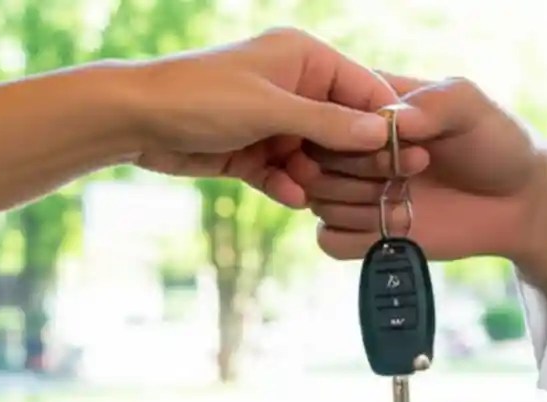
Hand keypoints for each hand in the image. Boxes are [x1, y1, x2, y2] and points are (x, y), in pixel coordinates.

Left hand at [119, 27, 397, 207]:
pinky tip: (291, 197)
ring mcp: (273, 120)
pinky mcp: (253, 151)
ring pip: (316, 156)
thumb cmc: (199, 97)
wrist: (134, 121)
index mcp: (303, 58)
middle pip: (344, 126)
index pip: (363, 88)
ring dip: (319, 177)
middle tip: (380, 187)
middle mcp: (293, 86)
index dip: (386, 122)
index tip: (411, 155)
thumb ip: (329, 123)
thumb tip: (382, 134)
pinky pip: (285, 173)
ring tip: (323, 194)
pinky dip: (288, 186)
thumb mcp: (271, 108)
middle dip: (355, 157)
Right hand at [287, 73, 546, 297]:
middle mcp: (356, 149)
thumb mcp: (471, 105)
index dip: (346, 129)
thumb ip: (432, 101)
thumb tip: (389, 121)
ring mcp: (359, 191)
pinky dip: (352, 238)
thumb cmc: (498, 144)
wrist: (520, 202)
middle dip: (356, 169)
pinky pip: (329, 241)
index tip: (390, 138)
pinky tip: (392, 227)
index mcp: (370, 107)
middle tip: (413, 170)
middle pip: (311, 159)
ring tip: (404, 200)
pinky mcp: (367, 233)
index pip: (323, 110)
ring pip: (315, 200)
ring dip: (355, 204)